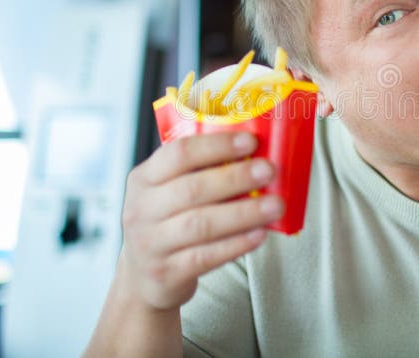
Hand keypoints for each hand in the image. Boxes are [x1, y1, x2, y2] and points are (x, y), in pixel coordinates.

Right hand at [119, 132, 284, 310]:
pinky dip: (236, 244)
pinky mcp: (167, 273)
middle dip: (235, 178)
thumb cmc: (168, 222)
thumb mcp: (169, 191)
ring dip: (244, 213)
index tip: (251, 142)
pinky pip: (206, 257)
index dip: (216, 146)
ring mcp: (151, 243)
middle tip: (269, 171)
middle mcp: (142, 209)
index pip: (178, 154)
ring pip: (201, 225)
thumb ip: (201, 173)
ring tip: (275, 205)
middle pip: (192, 189)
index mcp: (145, 178)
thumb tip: (256, 156)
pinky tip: (260, 234)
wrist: (142, 277)